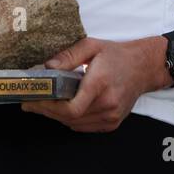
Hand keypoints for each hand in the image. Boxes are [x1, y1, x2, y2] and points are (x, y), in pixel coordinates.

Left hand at [20, 36, 170, 132]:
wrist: (144, 67)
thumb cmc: (116, 55)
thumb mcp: (91, 46)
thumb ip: (68, 55)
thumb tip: (46, 67)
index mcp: (100, 84)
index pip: (71, 108)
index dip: (49, 108)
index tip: (32, 100)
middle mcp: (107, 104)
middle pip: (69, 118)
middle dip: (46, 111)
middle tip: (29, 103)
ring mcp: (111, 116)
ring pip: (75, 124)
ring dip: (56, 117)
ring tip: (41, 105)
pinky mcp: (112, 123)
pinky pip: (84, 127)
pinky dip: (70, 120)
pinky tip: (61, 110)